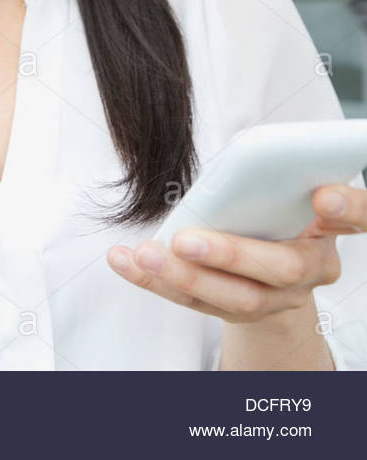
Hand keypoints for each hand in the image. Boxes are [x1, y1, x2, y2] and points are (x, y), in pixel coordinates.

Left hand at [108, 184, 366, 365]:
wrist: (272, 274)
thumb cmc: (272, 213)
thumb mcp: (282, 192)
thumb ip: (272, 176)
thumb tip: (247, 154)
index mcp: (329, 229)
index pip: (356, 218)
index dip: (347, 208)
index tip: (323, 196)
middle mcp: (312, 268)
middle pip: (280, 269)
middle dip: (231, 254)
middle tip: (186, 240)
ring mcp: (277, 298)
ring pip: (235, 296)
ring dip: (182, 276)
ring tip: (144, 254)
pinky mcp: (238, 312)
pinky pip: (194, 302)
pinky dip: (155, 281)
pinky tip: (124, 261)